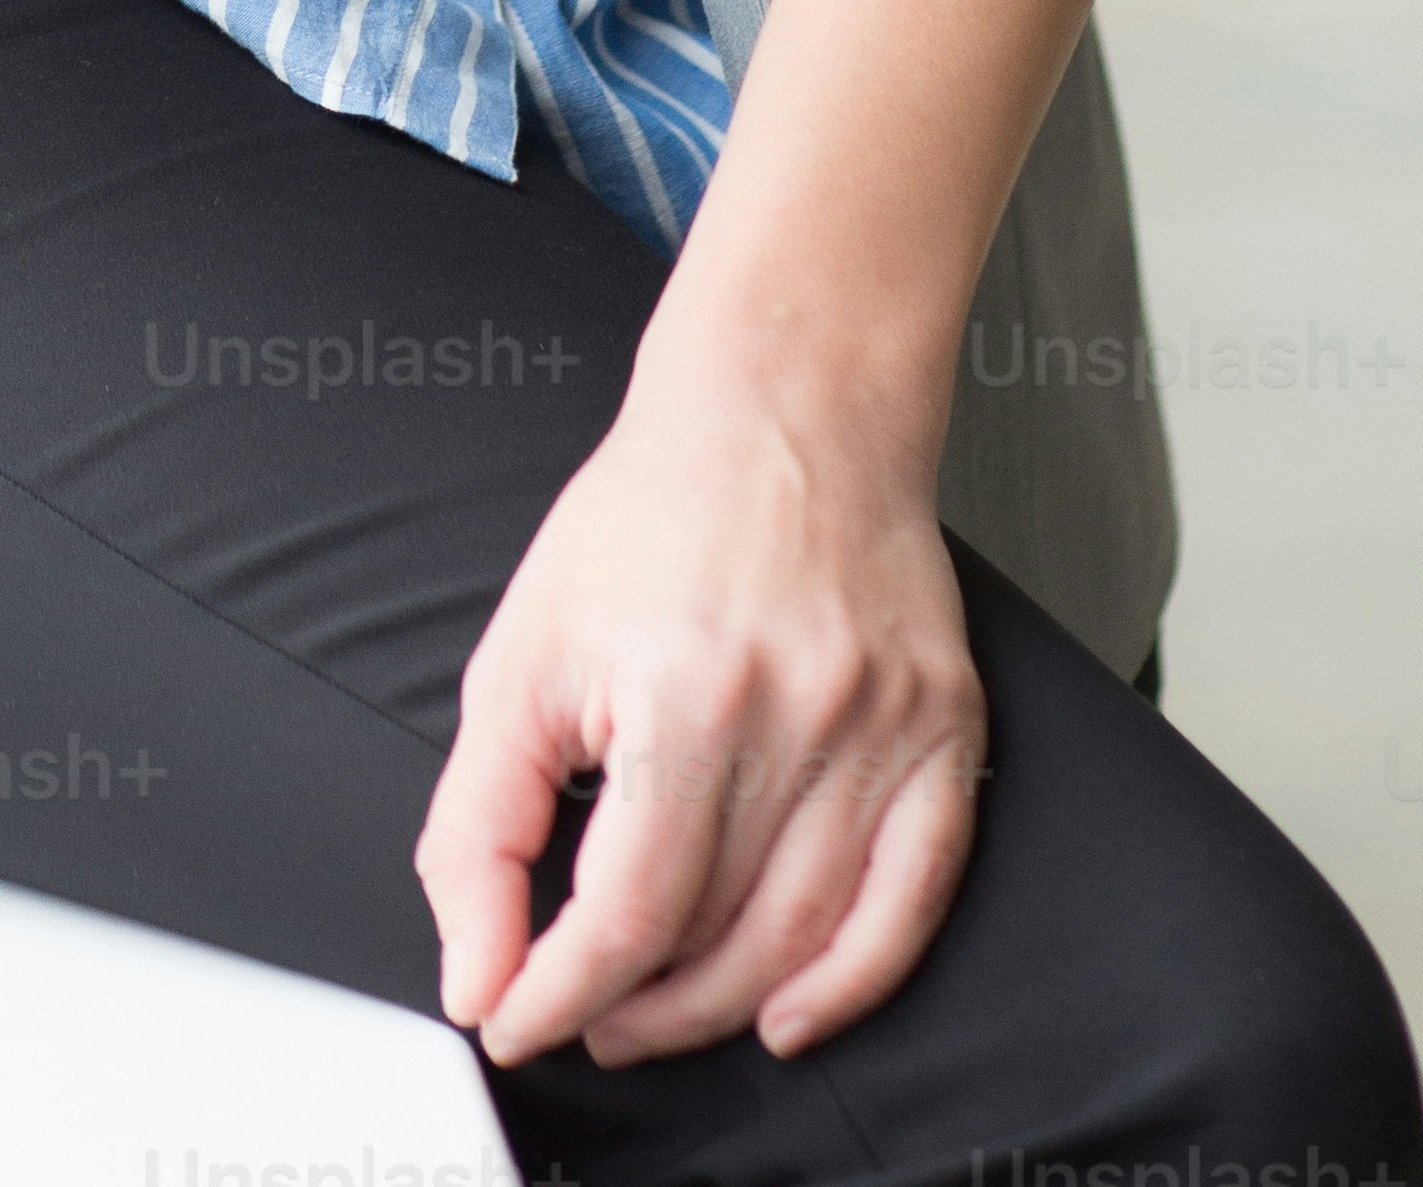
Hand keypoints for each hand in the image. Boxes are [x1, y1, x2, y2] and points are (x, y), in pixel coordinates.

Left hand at [412, 337, 984, 1071]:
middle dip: (630, 1008)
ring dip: (721, 1008)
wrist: (785, 404)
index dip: (556, 993)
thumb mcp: (520, 651)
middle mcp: (797, 715)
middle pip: (714, 938)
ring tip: (656, 1012)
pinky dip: (852, 983)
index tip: (512, 1018)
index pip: (623, 914)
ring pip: (803, 939)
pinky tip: (790, 1013)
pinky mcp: (947, 728)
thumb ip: (478, 822)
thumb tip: (475, 969)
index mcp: (681, 691)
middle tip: (583, 1017)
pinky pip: (913, 902)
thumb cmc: (650, 516)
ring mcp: (886, 727)